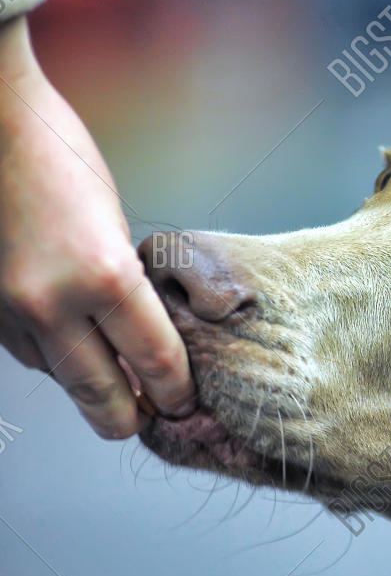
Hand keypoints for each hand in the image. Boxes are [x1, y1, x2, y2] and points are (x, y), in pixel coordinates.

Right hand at [0, 17, 195, 437]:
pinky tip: (74, 339)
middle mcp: (55, 305)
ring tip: (120, 373)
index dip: (179, 391)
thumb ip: (128, 289)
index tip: (188, 399)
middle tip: (157, 414)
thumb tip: (143, 343)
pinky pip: (31, 356)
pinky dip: (56, 356)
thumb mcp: (116, 225)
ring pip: (65, 382)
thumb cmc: (59, 158)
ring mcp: (14, 314)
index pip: (157, 364)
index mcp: (105, 277)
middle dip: (135, 417)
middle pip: (106, 401)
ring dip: (93, 384)